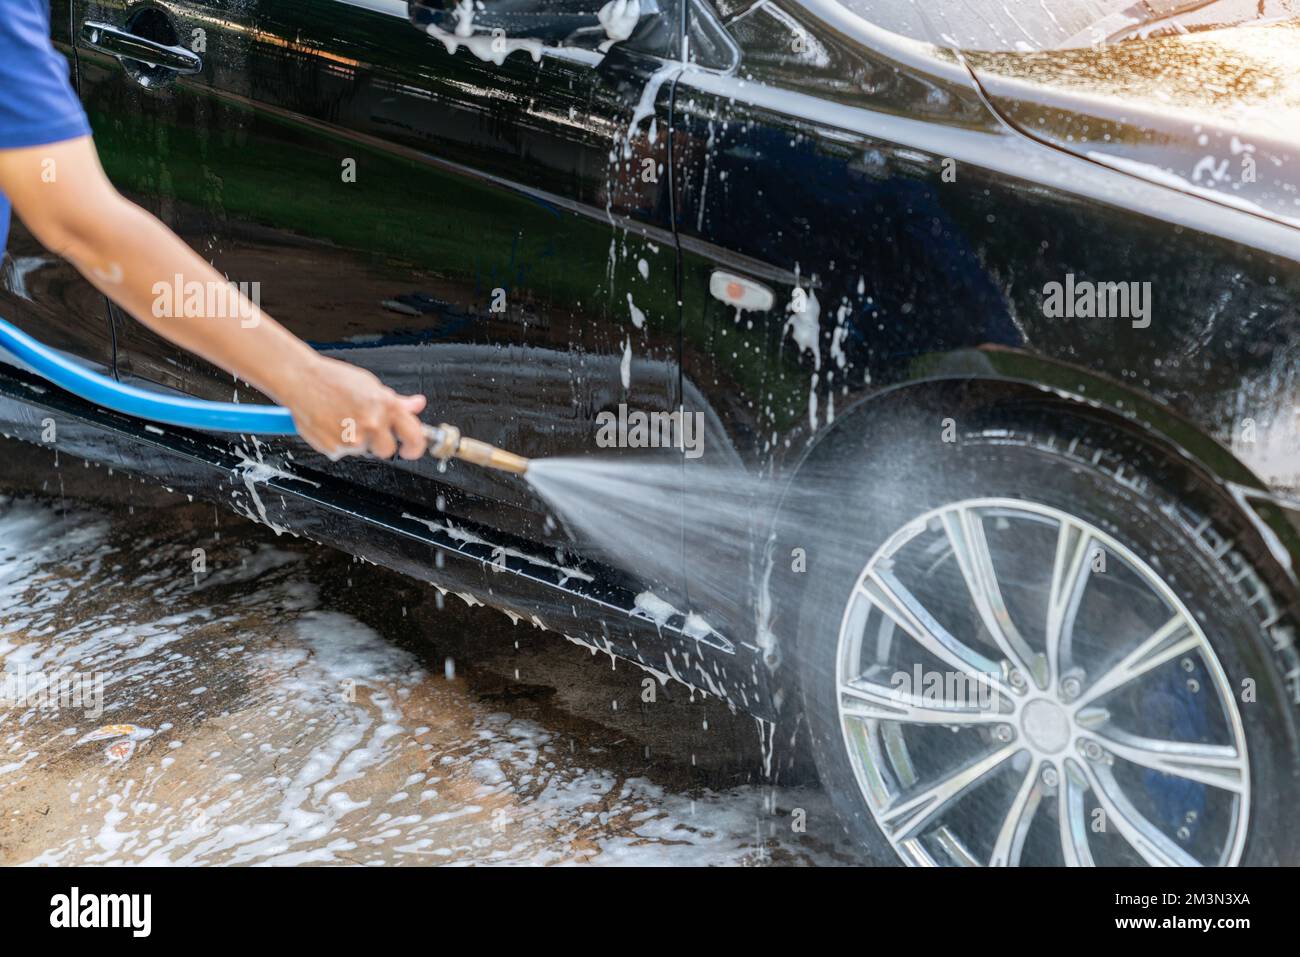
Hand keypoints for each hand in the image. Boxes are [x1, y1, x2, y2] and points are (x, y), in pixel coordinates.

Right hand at [276, 355, 428, 459]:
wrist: (301, 380)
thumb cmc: (333, 379)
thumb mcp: (370, 385)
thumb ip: (396, 401)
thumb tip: (417, 405)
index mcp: (386, 406)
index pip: (415, 436)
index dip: (415, 446)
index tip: (410, 448)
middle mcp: (373, 423)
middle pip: (387, 450)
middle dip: (379, 444)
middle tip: (365, 429)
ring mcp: (354, 438)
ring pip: (363, 450)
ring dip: (355, 441)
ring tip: (341, 418)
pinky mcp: (335, 448)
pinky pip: (342, 452)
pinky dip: (336, 442)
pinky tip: (329, 423)